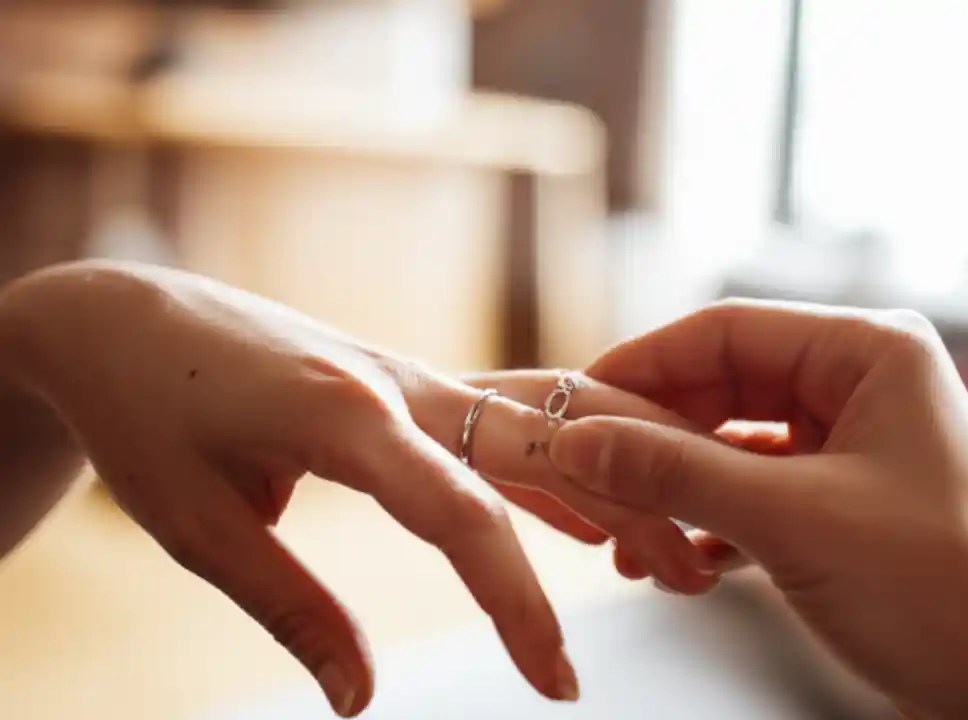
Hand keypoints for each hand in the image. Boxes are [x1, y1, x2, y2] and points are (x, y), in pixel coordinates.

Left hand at [0, 262, 709, 715]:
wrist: (123, 313)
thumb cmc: (145, 413)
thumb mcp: (198, 526)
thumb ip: (291, 609)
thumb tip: (360, 702)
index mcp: (346, 412)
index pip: (464, 515)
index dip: (519, 603)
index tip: (558, 681)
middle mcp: (401, 382)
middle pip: (548, 444)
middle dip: (632, 508)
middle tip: (695, 578)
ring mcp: (413, 375)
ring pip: (546, 420)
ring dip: (617, 475)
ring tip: (678, 541)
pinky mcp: (410, 383)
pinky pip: (507, 421)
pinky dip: (563, 466)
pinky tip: (598, 518)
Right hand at [547, 300, 967, 717]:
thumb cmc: (942, 589)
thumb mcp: (795, 521)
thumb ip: (678, 473)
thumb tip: (576, 438)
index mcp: (871, 350)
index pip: (726, 329)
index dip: (641, 364)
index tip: (573, 405)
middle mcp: (866, 382)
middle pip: (726, 384)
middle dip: (656, 437)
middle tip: (590, 482)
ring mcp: (861, 442)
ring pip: (738, 442)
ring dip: (680, 487)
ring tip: (629, 542)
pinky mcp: (852, 500)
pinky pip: (762, 489)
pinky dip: (716, 520)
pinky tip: (679, 564)